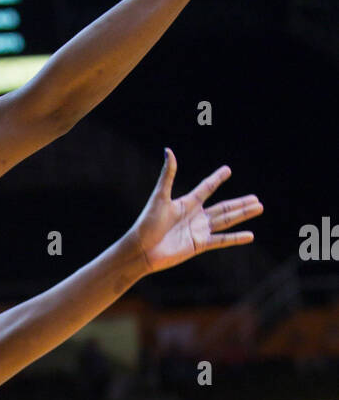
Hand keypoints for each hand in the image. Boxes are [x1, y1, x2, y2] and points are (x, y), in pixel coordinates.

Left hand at [126, 149, 261, 274]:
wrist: (142, 249)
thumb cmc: (147, 222)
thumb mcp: (159, 196)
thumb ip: (168, 175)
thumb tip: (168, 150)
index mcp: (186, 203)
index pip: (206, 188)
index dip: (217, 179)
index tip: (227, 170)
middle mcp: (195, 216)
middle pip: (223, 207)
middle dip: (240, 203)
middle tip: (256, 198)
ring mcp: (198, 231)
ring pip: (226, 221)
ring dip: (242, 214)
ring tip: (258, 208)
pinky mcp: (199, 245)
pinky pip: (221, 240)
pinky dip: (236, 238)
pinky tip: (250, 235)